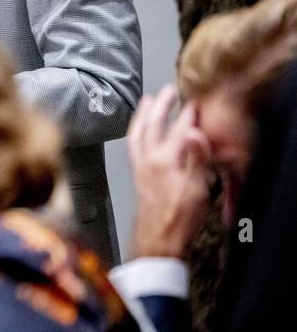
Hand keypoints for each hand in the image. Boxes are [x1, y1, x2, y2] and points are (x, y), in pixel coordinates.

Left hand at [127, 84, 211, 258]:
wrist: (158, 241)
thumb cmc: (179, 219)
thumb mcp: (196, 189)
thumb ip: (196, 158)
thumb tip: (194, 132)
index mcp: (166, 160)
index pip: (180, 128)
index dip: (190, 113)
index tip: (197, 100)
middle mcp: (149, 159)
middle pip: (154, 124)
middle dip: (162, 105)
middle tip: (169, 90)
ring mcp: (140, 166)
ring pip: (138, 132)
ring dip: (143, 114)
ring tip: (147, 101)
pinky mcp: (137, 175)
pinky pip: (133, 144)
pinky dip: (136, 131)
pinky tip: (139, 130)